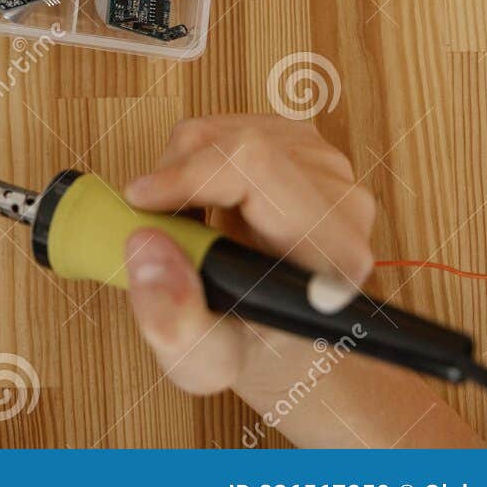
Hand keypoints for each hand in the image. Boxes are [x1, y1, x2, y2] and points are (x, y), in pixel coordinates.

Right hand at [121, 116, 374, 396]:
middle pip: (237, 145)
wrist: (273, 331)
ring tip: (184, 222)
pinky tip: (202, 202)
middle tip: (153, 223)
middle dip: (174, 177)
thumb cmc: (246, 345)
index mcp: (335, 256)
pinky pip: (225, 125)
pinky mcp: (304, 144)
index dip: (189, 177)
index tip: (140, 205)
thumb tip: (146, 245)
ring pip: (224, 130)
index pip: (257, 170)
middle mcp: (345, 204)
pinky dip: (192, 158)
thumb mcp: (202, 361)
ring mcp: (328, 167)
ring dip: (179, 169)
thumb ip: (172, 320)